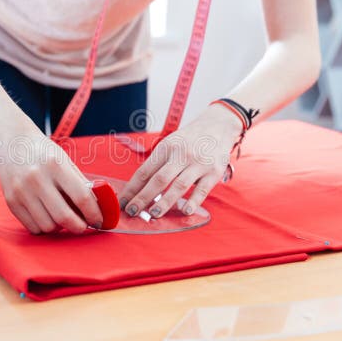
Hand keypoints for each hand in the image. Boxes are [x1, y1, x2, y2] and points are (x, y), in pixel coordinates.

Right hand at [0, 129, 103, 234]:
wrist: (12, 142)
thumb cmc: (43, 153)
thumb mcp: (64, 160)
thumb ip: (80, 182)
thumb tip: (96, 207)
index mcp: (55, 165)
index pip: (81, 196)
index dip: (93, 213)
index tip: (98, 220)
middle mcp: (37, 178)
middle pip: (64, 216)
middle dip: (78, 227)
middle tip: (83, 226)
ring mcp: (21, 191)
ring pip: (48, 226)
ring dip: (60, 228)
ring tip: (62, 219)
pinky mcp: (11, 201)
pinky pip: (32, 227)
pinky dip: (44, 228)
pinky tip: (47, 218)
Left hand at [118, 104, 242, 218]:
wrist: (218, 126)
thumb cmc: (188, 140)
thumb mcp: (170, 144)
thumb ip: (157, 164)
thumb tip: (138, 189)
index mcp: (166, 148)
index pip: (144, 171)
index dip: (132, 188)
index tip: (123, 202)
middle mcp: (181, 155)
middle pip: (159, 179)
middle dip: (143, 197)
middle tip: (131, 211)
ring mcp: (198, 163)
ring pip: (178, 186)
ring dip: (165, 202)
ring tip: (153, 214)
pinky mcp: (214, 172)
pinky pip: (202, 190)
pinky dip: (193, 202)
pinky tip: (185, 211)